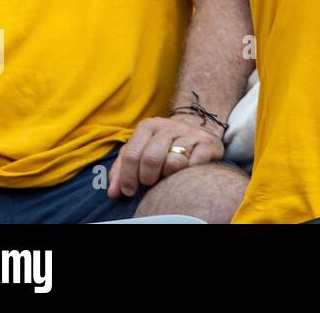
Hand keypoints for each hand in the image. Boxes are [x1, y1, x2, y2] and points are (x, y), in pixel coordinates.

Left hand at [106, 114, 223, 198]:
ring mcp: (189, 133)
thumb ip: (122, 170)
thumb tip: (113, 192)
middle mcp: (169, 126)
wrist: (196, 128)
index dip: (127, 177)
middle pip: (151, 158)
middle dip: (148, 177)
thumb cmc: (162, 145)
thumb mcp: (139, 150)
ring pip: (173, 162)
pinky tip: (186, 171)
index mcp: (148, 127)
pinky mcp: (207, 142)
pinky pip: (194, 164)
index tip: (129, 191)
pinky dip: (187, 173)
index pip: (131, 155)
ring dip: (168, 175)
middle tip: (150, 182)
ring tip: (168, 175)